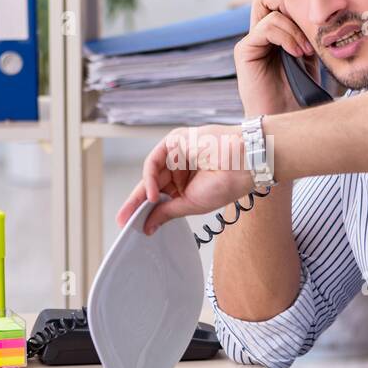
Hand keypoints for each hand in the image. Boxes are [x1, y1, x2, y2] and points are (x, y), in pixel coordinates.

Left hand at [116, 125, 255, 234]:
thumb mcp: (190, 205)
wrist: (243, 164)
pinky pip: (155, 160)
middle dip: (137, 203)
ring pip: (151, 173)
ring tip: (139, 210)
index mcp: (187, 184)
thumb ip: (166, 212)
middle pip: (151, 185)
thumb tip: (147, 226)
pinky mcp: (175, 140)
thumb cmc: (226, 183)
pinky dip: (150, 178)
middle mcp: (180, 168)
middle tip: (124, 219)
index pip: (160, 196)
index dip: (144, 210)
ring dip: (143, 193)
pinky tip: (151, 193)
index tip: (129, 225)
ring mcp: (177, 153)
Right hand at [236, 0, 319, 116]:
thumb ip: (308, 35)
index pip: (278, 1)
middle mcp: (259, 36)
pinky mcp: (244, 50)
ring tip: (305, 50)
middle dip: (291, 5)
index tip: (317, 19)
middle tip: (309, 27)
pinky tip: (296, 53)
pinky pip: (265, 27)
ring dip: (293, 26)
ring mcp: (250, 42)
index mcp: (274, 36)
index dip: (296, 1)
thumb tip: (319, 11)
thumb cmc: (300, 94)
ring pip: (268, 7)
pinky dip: (285, 36)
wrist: (285, 120)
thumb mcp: (310, 59)